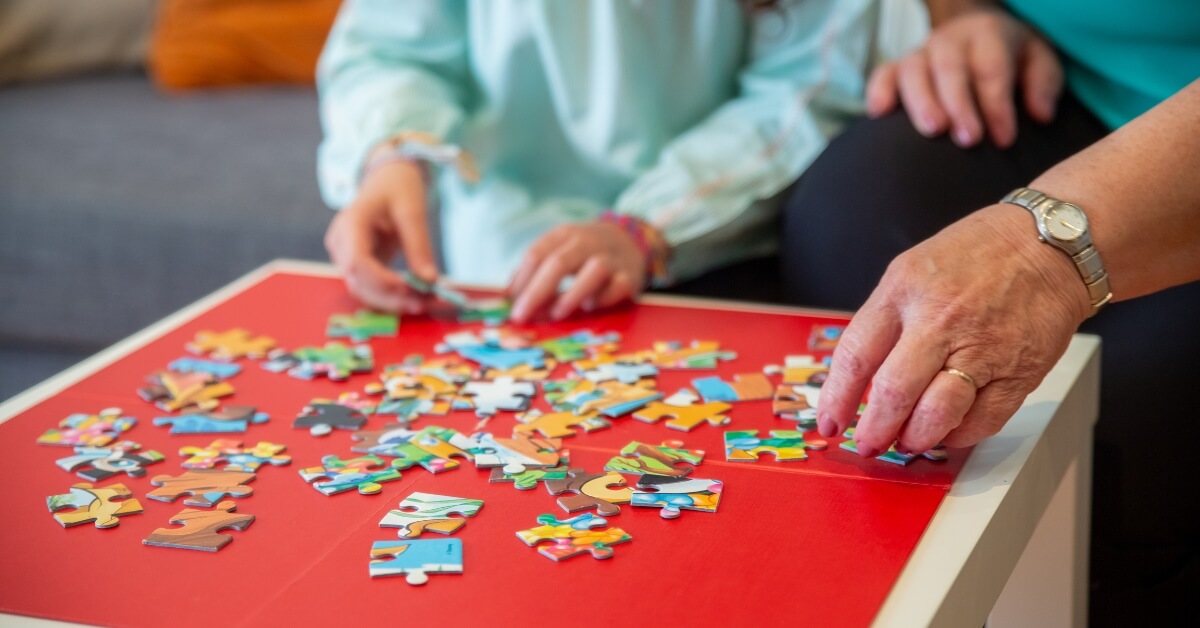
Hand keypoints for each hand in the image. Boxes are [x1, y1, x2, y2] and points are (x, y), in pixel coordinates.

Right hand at [324, 159, 437, 312]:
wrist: (386, 179)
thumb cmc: (397, 188)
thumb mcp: (412, 211)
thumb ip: (419, 246)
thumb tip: (430, 281)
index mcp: (350, 223)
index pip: (357, 262)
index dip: (382, 281)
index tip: (412, 290)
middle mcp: (341, 243)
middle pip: (358, 281)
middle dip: (391, 297)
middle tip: (424, 303)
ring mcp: (345, 256)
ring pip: (362, 290)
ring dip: (392, 302)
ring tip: (423, 302)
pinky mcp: (356, 265)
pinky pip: (369, 287)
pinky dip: (390, 296)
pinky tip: (414, 298)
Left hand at [507, 222, 647, 322]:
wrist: (630, 241)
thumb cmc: (585, 253)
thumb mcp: (560, 250)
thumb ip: (536, 271)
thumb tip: (508, 296)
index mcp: (565, 235)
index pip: (537, 254)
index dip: (521, 280)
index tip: (510, 304)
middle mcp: (588, 242)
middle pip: (559, 263)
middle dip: (537, 292)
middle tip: (522, 316)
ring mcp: (611, 258)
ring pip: (594, 270)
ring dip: (572, 294)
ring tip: (557, 313)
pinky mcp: (629, 276)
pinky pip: (617, 287)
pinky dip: (602, 298)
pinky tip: (589, 307)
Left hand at [816, 204, 1090, 455]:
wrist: (1050, 244)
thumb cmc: (978, 255)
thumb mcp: (912, 270)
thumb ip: (886, 320)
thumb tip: (859, 377)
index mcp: (904, 293)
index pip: (856, 356)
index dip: (836, 398)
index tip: (829, 421)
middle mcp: (939, 321)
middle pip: (892, 392)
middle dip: (874, 429)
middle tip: (867, 443)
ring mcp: (981, 349)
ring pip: (936, 414)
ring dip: (915, 438)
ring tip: (906, 442)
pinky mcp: (1018, 372)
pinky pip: (982, 421)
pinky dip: (959, 435)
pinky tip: (948, 431)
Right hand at [866, 8, 1061, 147]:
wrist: (977, 37)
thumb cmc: (1011, 58)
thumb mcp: (1039, 61)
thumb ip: (1044, 84)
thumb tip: (1040, 115)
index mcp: (988, 33)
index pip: (991, 69)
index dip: (997, 105)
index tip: (1004, 140)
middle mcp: (950, 39)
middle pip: (950, 69)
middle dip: (959, 105)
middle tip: (969, 139)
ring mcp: (921, 52)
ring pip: (914, 71)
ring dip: (921, 102)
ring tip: (932, 130)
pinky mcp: (898, 67)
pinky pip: (883, 74)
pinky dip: (879, 92)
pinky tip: (880, 114)